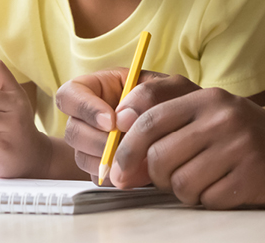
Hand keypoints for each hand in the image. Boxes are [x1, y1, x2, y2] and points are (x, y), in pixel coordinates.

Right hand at [56, 68, 183, 184]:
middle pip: (72, 130)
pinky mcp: (105, 166)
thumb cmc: (181, 103)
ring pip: (81, 156)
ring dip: (108, 160)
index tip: (110, 121)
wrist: (194, 132)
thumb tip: (122, 117)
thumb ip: (148, 94)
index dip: (84, 108)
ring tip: (139, 156)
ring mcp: (96, 143)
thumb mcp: (171, 88)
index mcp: (102, 87)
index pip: (70, 93)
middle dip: (98, 141)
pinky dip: (117, 176)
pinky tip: (140, 170)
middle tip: (126, 145)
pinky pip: (98, 177)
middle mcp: (93, 115)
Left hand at [110, 79, 264, 208]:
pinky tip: (224, 188)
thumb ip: (164, 117)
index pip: (151, 119)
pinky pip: (207, 201)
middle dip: (154, 176)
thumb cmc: (242, 134)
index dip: (127, 147)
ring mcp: (240, 149)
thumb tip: (118, 132)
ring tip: (202, 180)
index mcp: (210, 99)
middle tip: (165, 179)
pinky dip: (208, 201)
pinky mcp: (252, 179)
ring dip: (184, 191)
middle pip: (160, 157)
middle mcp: (224, 119)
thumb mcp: (208, 113)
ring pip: (180, 184)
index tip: (119, 168)